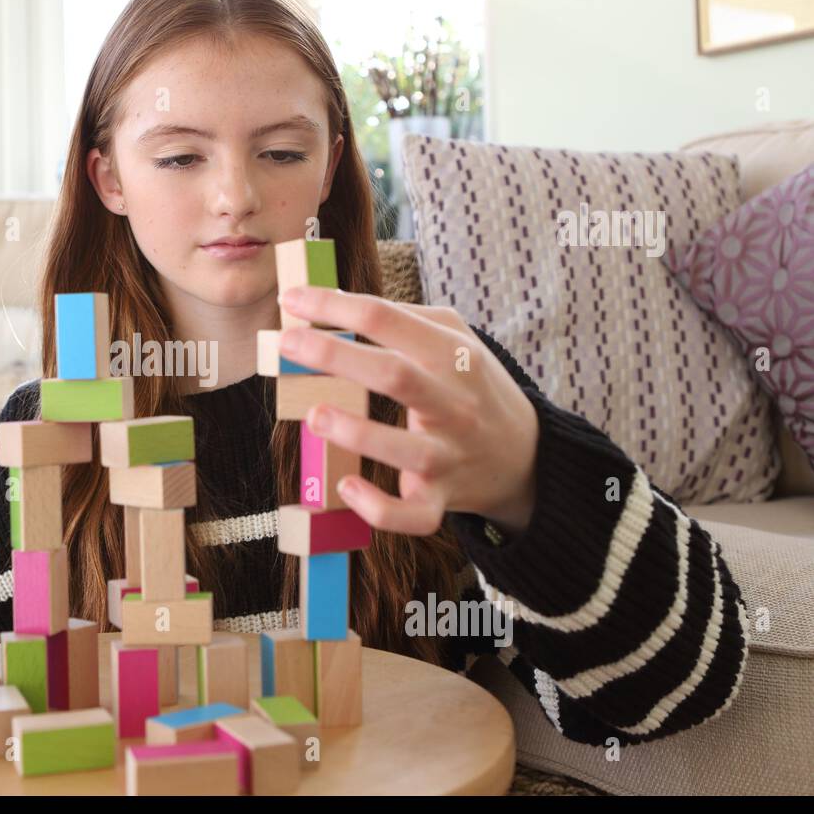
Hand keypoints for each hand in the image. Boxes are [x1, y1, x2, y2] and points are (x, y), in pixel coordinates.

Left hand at [278, 286, 539, 536]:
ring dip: (355, 432)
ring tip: (313, 414)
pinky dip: (378, 507)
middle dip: (336, 356)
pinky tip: (347, 487)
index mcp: (453, 355)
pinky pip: (412, 514)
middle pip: (395, 375)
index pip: (387, 319)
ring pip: (406, 449)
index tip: (293, 299)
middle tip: (287, 343)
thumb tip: (334, 303)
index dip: (334, 305)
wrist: (525, 454)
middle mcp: (454, 404)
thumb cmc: (473, 387)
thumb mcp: (456, 338)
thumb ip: (404, 319)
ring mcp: (448, 454)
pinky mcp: (440, 499)